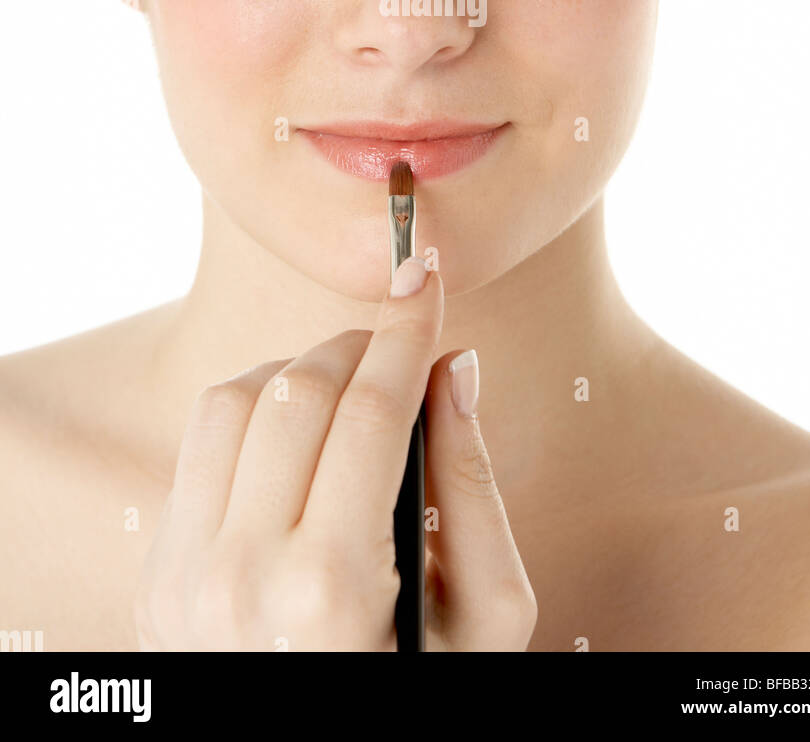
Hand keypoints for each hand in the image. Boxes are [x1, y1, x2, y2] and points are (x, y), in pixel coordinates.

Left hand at [134, 257, 536, 650]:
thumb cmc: (420, 696)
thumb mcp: (485, 618)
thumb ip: (474, 487)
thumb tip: (454, 369)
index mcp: (332, 592)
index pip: (368, 410)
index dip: (404, 331)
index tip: (424, 278)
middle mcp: (241, 580)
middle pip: (297, 392)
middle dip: (357, 348)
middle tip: (399, 352)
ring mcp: (185, 581)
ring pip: (233, 403)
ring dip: (299, 373)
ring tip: (348, 393)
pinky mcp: (158, 579)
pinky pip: (198, 448)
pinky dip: (252, 415)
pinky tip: (296, 440)